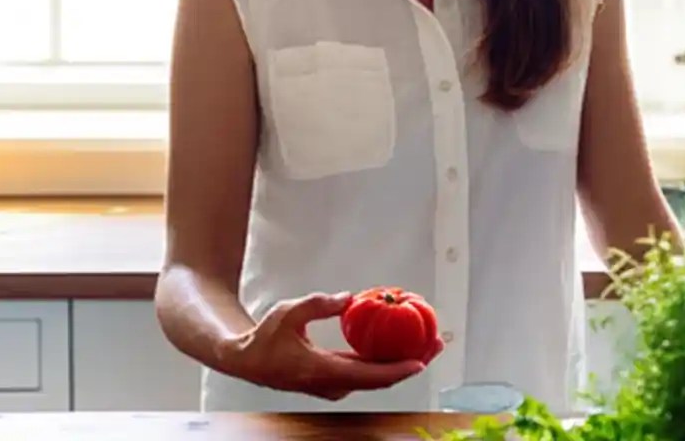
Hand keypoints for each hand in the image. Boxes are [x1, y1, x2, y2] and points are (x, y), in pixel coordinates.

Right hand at [225, 292, 438, 401]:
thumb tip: (350, 298)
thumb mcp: (289, 312)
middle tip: (437, 343)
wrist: (247, 362)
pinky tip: (399, 343)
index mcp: (322, 372)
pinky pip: (367, 373)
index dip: (398, 370)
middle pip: (381, 379)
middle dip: (413, 362)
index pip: (369, 375)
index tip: (422, 360)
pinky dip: (387, 360)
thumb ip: (320, 305)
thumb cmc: (265, 338)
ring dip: (403, 361)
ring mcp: (334, 385)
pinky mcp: (335, 380)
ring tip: (428, 342)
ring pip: (376, 378)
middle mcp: (333, 385)